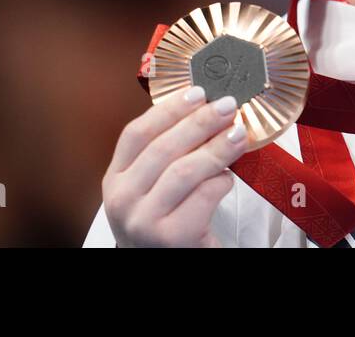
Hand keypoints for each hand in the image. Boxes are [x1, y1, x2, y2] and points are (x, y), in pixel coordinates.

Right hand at [102, 86, 248, 246]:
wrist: (169, 263)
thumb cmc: (166, 220)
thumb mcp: (152, 186)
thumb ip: (168, 152)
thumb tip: (205, 107)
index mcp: (115, 179)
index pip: (136, 134)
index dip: (168, 109)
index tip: (197, 92)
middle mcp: (122, 200)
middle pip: (163, 148)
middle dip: (200, 122)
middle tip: (228, 106)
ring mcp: (144, 221)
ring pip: (185, 171)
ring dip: (217, 148)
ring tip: (239, 134)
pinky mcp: (171, 238)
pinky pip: (203, 196)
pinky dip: (221, 182)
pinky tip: (227, 178)